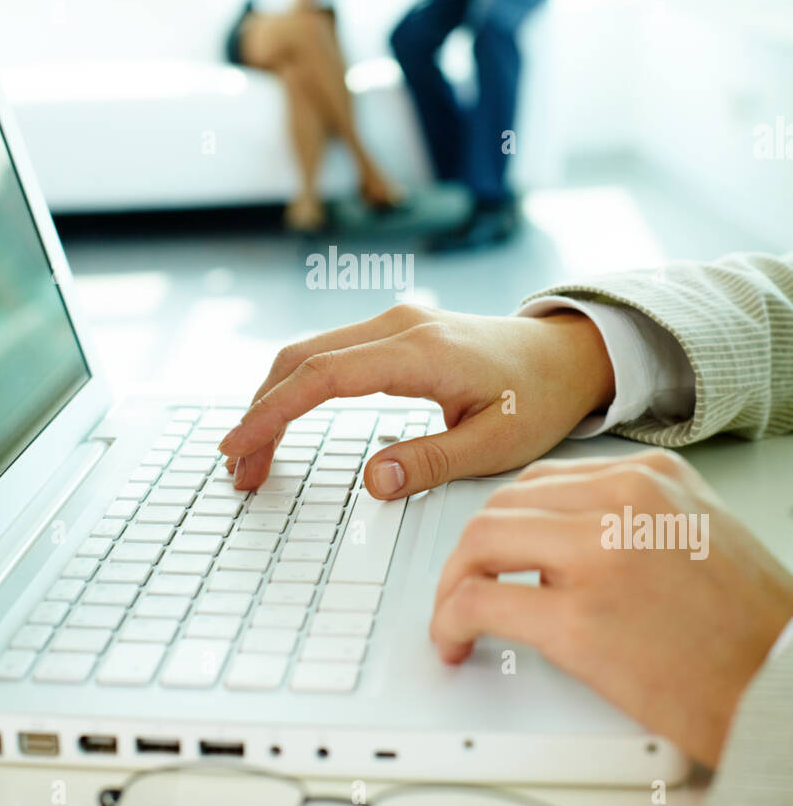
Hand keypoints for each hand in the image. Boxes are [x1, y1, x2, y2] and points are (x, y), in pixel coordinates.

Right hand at [220, 304, 614, 494]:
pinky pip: (328, 353)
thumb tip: (370, 483)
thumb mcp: (498, 444)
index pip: (324, 376)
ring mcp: (394, 323)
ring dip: (274, 399)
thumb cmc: (539, 397)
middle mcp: (399, 326)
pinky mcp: (393, 331)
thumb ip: (433, 462)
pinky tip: (284, 421)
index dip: (273, 412)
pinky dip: (297, 386)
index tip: (239, 448)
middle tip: (238, 470)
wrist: (566, 353)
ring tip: (254, 456)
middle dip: (261, 413)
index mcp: (422, 352)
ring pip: (309, 352)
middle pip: (302, 358)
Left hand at [431, 449, 792, 766]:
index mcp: (651, 477)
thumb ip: (632, 518)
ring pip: (480, 543)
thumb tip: (563, 538)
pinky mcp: (579, 620)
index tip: (493, 552)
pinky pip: (480, 602)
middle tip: (462, 587)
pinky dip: (451, 620)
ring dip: (453, 583)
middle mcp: (622, 501)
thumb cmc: (752, 627)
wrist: (787, 686)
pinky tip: (456, 641)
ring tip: (454, 617)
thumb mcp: (699, 531)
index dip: (506, 521)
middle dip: (471, 552)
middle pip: (505, 506)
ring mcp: (598, 555)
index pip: (544, 481)